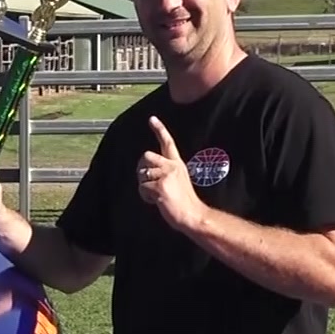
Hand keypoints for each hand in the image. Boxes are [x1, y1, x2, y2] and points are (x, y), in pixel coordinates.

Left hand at [137, 116, 203, 230]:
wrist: (193, 214)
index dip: (160, 129)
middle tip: (149, 182)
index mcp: (177, 164)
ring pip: (142, 174)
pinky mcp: (161, 186)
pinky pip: (143, 188)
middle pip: (146, 156)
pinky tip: (157, 201)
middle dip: (142, 168)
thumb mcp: (178, 180)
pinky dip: (146, 196)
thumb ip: (165, 172)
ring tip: (157, 195)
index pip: (168, 143)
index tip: (152, 118)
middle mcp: (172, 166)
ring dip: (144, 186)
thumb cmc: (183, 202)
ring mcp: (166, 175)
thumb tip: (146, 170)